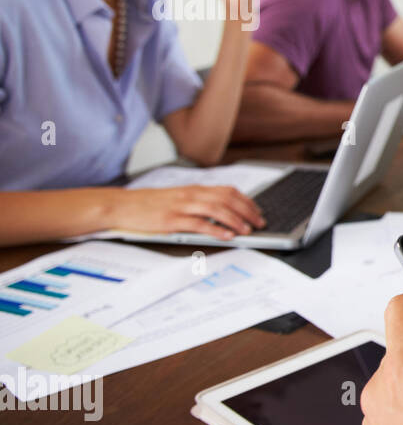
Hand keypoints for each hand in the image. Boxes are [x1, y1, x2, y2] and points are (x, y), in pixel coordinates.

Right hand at [109, 185, 264, 238]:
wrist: (121, 206)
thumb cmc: (149, 204)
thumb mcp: (177, 197)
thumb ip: (198, 201)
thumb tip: (222, 211)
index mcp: (194, 189)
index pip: (228, 191)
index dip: (247, 201)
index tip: (258, 211)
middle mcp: (190, 195)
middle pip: (227, 199)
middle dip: (247, 211)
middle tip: (260, 223)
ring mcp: (181, 207)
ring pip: (216, 209)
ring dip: (236, 220)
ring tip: (248, 230)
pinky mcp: (171, 220)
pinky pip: (198, 224)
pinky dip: (216, 229)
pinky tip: (227, 236)